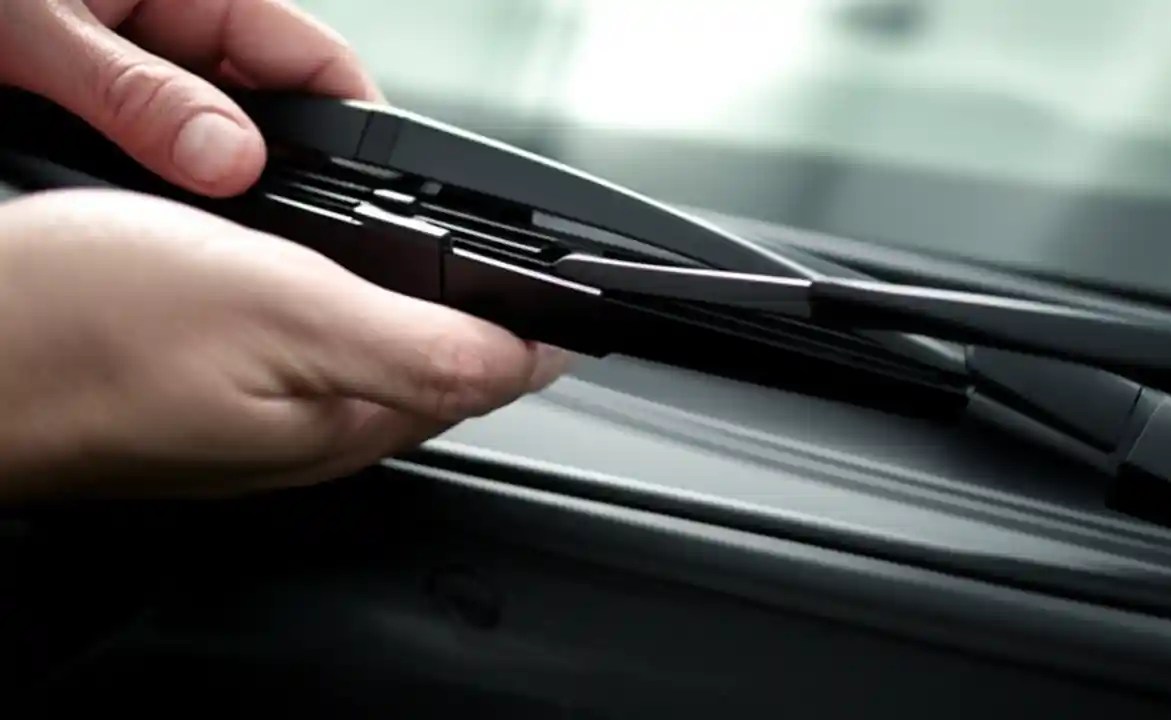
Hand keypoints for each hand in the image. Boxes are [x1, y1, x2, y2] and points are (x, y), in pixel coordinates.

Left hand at [0, 0, 380, 196]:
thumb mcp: (38, 28)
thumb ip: (139, 96)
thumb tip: (231, 161)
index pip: (312, 61)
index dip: (350, 126)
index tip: (363, 194)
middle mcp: (175, 34)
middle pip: (271, 115)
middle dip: (276, 171)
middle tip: (268, 232)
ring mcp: (141, 82)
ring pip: (215, 150)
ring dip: (212, 191)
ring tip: (197, 229)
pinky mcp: (103, 119)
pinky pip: (159, 166)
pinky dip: (162, 199)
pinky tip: (149, 221)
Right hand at [0, 190, 569, 500]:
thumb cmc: (85, 334)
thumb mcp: (283, 317)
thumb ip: (416, 346)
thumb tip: (532, 360)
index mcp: (348, 420)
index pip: (487, 379)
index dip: (538, 329)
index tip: (573, 291)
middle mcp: (314, 429)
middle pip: (439, 369)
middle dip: (483, 317)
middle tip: (510, 264)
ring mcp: (261, 412)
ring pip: (377, 355)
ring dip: (415, 307)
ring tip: (446, 266)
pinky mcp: (213, 385)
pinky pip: (312, 345)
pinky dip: (341, 301)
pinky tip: (330, 274)